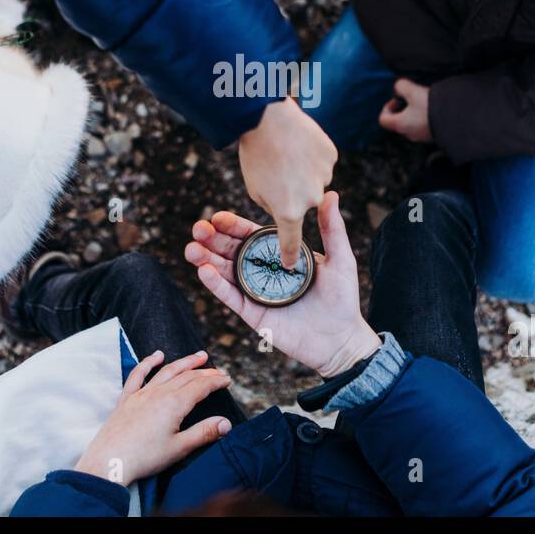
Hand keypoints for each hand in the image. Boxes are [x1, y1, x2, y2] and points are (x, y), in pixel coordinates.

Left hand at [74, 350, 231, 485]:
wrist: (109, 461)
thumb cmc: (145, 457)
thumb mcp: (179, 448)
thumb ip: (204, 433)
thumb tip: (226, 423)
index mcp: (174, 404)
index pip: (201, 387)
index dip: (216, 382)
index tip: (227, 380)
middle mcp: (159, 393)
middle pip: (187, 376)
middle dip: (205, 372)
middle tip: (219, 371)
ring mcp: (141, 393)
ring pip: (167, 371)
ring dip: (184, 362)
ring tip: (199, 356)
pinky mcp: (127, 398)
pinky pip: (138, 374)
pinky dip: (148, 362)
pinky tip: (157, 355)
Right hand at [184, 191, 380, 377]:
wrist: (341, 339)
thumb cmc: (342, 299)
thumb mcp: (340, 259)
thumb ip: (332, 228)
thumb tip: (331, 194)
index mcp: (280, 255)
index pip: (251, 235)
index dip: (233, 226)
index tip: (217, 217)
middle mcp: (263, 271)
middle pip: (231, 251)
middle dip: (212, 240)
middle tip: (198, 229)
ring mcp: (256, 292)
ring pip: (225, 273)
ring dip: (207, 260)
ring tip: (192, 249)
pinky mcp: (253, 314)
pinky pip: (231, 297)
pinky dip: (216, 285)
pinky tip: (204, 272)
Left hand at [238, 96, 336, 267]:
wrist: (266, 116)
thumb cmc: (254, 154)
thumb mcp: (254, 189)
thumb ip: (272, 206)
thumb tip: (286, 209)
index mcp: (288, 212)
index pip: (292, 243)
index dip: (290, 255)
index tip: (291, 264)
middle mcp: (310, 198)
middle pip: (304, 204)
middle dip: (293, 194)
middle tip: (277, 171)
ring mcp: (324, 176)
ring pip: (315, 181)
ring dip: (303, 173)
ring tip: (285, 154)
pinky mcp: (331, 155)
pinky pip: (323, 162)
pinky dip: (313, 157)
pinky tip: (298, 144)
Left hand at [378, 78, 431, 142]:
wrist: (455, 120)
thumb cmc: (431, 107)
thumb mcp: (413, 90)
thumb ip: (400, 86)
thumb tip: (398, 87)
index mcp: (400, 125)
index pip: (383, 120)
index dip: (387, 107)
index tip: (398, 99)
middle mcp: (409, 133)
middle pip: (398, 121)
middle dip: (403, 108)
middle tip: (413, 97)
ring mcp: (422, 137)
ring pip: (412, 124)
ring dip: (416, 113)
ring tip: (426, 102)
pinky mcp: (433, 136)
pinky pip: (425, 126)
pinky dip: (427, 118)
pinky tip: (435, 108)